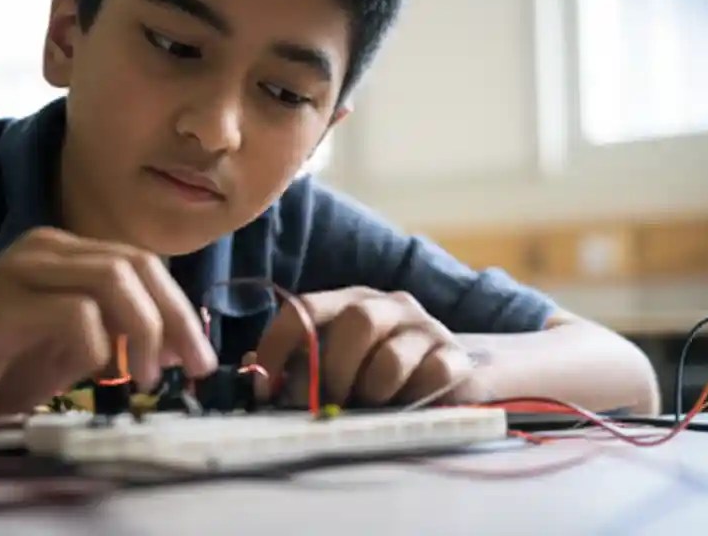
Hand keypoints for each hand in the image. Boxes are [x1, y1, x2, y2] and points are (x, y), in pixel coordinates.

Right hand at [0, 228, 216, 434]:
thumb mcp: (70, 350)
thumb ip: (117, 334)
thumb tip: (177, 342)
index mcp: (69, 255)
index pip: (145, 266)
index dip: (181, 310)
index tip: (201, 358)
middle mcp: (48, 250)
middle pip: (138, 263)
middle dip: (176, 317)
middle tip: (194, 367)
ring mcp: (23, 270)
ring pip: (113, 276)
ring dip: (145, 328)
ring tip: (150, 375)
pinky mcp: (1, 304)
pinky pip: (73, 311)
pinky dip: (98, 343)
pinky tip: (95, 373)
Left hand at [252, 287, 477, 407]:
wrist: (453, 373)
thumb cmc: (380, 373)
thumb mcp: (335, 366)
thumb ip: (296, 366)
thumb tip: (253, 372)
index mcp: (348, 302)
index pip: (306, 307)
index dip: (278, 346)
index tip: (264, 388)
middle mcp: (387, 305)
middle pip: (356, 321)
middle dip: (333, 372)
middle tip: (326, 405)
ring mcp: (424, 327)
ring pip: (392, 357)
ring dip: (374, 392)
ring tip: (372, 406)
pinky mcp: (455, 356)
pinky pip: (433, 377)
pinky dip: (414, 398)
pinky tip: (409, 404)